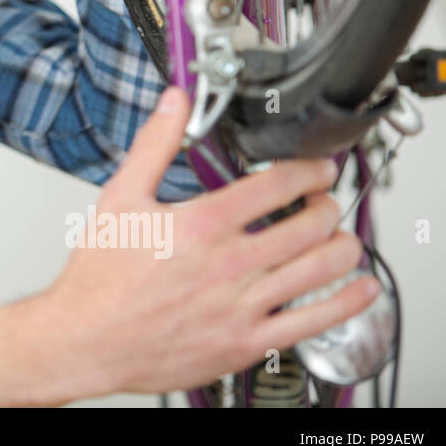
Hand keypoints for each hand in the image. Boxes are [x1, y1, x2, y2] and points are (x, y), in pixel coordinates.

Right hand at [33, 86, 380, 398]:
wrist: (85, 340)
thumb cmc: (99, 279)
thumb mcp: (118, 199)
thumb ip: (153, 145)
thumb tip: (174, 102)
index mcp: (202, 225)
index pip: (277, 185)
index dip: (308, 169)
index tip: (316, 167)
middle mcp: (229, 265)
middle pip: (310, 224)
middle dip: (328, 202)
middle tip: (326, 197)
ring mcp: (242, 306)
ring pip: (321, 270)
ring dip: (343, 245)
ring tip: (341, 235)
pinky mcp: (247, 342)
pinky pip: (314, 321)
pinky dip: (348, 302)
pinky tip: (360, 290)